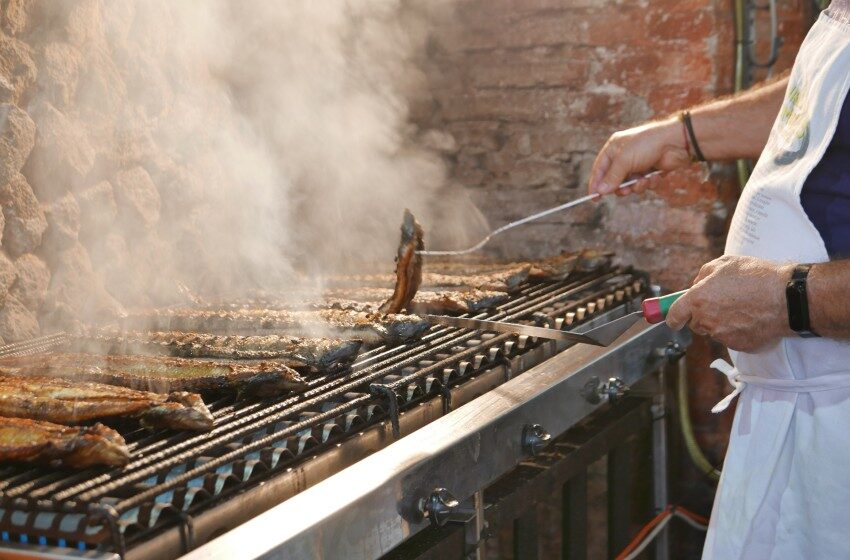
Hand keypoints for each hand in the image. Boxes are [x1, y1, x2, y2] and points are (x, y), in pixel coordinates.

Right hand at [589, 117, 690, 196]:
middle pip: (613, 180)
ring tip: (643, 181)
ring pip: (629, 185)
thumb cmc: (646, 145)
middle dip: (620, 187)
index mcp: (613, 149)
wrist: (676, 142)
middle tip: (625, 191)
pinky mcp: (649, 171)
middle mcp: (623, 157)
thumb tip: (600, 191)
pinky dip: (648, 183)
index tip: (594, 198)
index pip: (599, 169)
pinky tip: (654, 176)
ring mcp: (637, 164)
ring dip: (636, 186)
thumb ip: (612, 177)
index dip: (596, 184)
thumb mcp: (624, 160)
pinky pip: (643, 184)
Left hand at [666, 255, 793, 351]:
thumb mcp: (725, 263)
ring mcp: (723, 335)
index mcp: (698, 299)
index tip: (673, 318)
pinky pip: (732, 339)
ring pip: (715, 331)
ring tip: (743, 307)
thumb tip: (695, 285)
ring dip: (723, 322)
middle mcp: (707, 320)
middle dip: (704, 315)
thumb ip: (703, 275)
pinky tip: (752, 317)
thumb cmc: (757, 276)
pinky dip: (739, 331)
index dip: (672, 317)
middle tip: (723, 302)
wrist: (787, 297)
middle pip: (696, 324)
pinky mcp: (739, 345)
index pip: (674, 316)